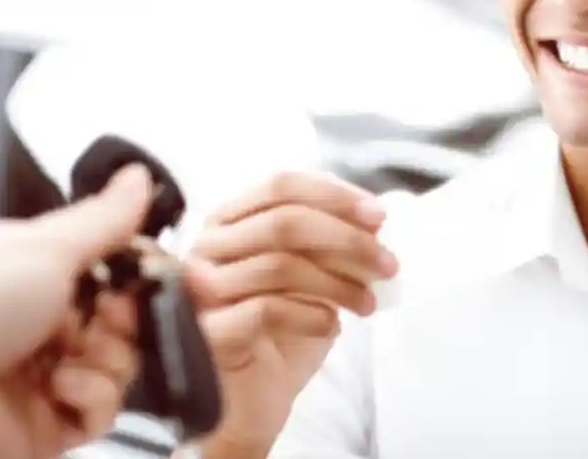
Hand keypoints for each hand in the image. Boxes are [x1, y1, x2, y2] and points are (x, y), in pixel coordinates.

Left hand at [0, 164, 153, 458]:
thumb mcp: (44, 247)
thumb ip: (103, 219)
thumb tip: (141, 173)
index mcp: (39, 270)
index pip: (112, 264)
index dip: (139, 267)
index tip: (154, 268)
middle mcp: (49, 319)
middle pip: (126, 317)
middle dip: (127, 316)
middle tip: (108, 315)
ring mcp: (51, 373)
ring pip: (121, 363)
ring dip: (107, 357)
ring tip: (70, 357)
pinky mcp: (54, 422)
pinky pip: (102, 409)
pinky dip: (90, 396)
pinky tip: (59, 388)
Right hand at [186, 172, 398, 457]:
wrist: (252, 402)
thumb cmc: (281, 334)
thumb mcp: (312, 278)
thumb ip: (331, 245)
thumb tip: (375, 223)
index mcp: (229, 220)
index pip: (281, 185)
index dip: (335, 196)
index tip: (379, 217)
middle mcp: (207, 247)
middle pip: (284, 221)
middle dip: (347, 239)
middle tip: (388, 265)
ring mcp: (200, 289)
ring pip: (280, 264)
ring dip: (338, 282)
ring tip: (367, 304)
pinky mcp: (208, 332)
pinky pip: (267, 309)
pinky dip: (312, 314)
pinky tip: (332, 327)